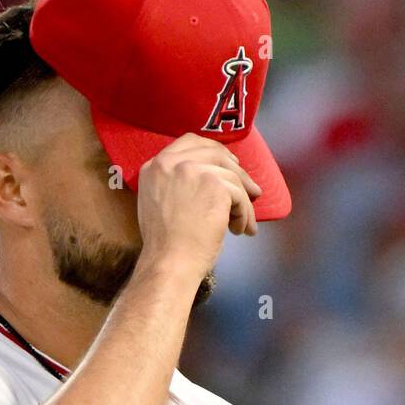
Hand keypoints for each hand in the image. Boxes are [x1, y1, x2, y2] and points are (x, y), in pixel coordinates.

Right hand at [135, 134, 260, 282]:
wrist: (169, 262)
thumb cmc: (164, 244)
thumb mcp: (157, 202)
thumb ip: (174, 183)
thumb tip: (207, 179)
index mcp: (155, 166)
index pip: (189, 142)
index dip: (212, 150)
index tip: (226, 163)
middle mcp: (172, 162)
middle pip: (215, 153)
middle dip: (236, 170)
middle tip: (249, 188)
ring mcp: (194, 171)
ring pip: (232, 177)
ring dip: (243, 201)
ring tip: (243, 223)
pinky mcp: (215, 185)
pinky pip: (240, 195)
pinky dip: (245, 214)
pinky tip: (240, 230)